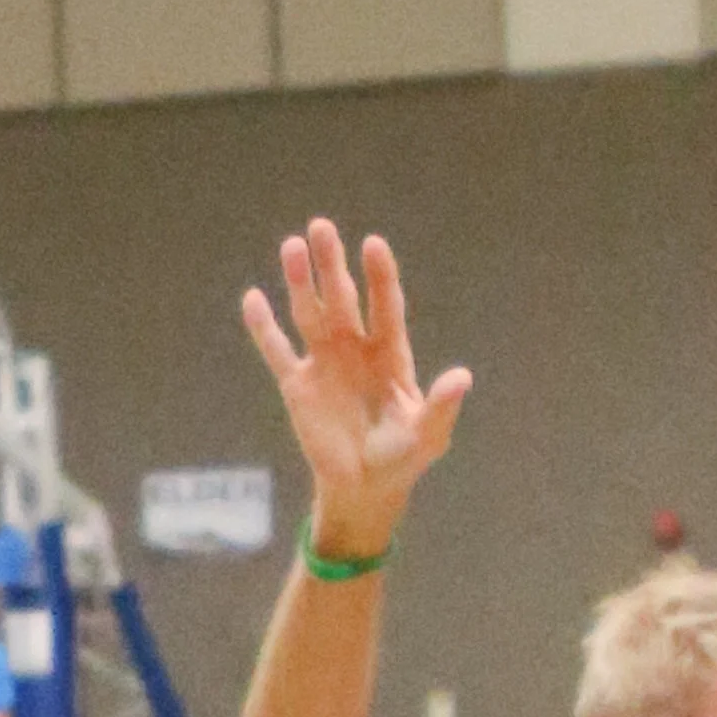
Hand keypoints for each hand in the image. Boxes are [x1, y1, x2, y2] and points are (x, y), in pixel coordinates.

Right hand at [242, 225, 470, 558]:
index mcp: (390, 355)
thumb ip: (441, 405)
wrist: (365, 489)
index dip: (380, 277)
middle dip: (332, 264)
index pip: (385, 307)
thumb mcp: (428, 435)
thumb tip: (463, 377)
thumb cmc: (402, 458)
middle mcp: (355, 348)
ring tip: (292, 247)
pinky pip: (277, 351)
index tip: (373, 244)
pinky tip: (253, 299)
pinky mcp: (296, 386)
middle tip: (321, 227)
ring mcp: (324, 363)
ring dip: (300, 282)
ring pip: (309, 314)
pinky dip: (264, 328)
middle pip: (343, 299)